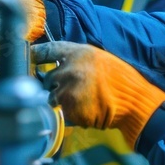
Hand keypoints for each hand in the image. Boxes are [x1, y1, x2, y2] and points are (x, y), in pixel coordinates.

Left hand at [31, 41, 164, 148]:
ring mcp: (67, 91)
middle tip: (71, 90)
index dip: (36, 54)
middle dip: (54, 85)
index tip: (30, 58)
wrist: (134, 102)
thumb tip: (57, 66)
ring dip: (61, 101)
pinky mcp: (68, 109)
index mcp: (77, 53)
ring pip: (51, 98)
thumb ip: (76, 61)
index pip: (46, 50)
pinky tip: (86, 110)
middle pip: (47, 78)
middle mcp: (68, 70)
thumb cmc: (122, 81)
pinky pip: (61, 113)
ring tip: (81, 102)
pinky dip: (70, 114)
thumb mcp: (99, 60)